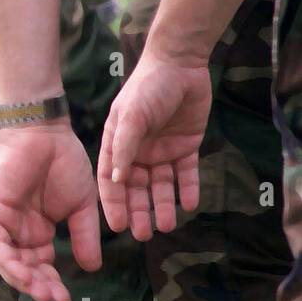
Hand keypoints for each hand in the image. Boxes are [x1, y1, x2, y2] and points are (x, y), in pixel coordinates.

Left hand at [0, 122, 100, 300]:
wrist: (48, 134)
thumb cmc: (65, 163)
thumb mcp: (83, 205)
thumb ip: (85, 236)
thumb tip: (92, 268)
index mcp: (39, 232)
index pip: (42, 266)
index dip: (52, 282)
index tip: (66, 298)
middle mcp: (20, 232)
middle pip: (24, 269)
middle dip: (39, 286)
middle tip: (55, 298)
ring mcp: (6, 223)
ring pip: (8, 262)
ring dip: (24, 279)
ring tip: (43, 291)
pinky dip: (10, 261)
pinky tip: (25, 273)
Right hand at [97, 50, 211, 240]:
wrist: (181, 64)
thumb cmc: (148, 88)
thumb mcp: (132, 116)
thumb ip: (124, 148)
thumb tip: (118, 181)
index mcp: (118, 145)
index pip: (112, 181)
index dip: (114, 204)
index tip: (118, 227)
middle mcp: (138, 152)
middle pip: (137, 189)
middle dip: (139, 211)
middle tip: (143, 236)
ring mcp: (162, 150)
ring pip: (161, 185)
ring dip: (163, 205)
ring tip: (168, 226)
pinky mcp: (185, 147)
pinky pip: (186, 173)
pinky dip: (187, 189)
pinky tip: (189, 205)